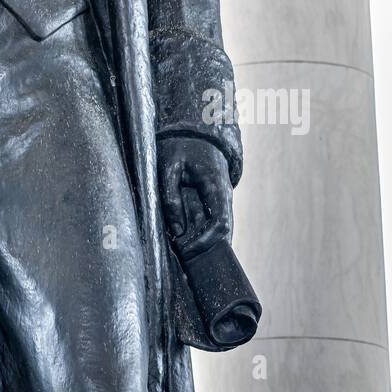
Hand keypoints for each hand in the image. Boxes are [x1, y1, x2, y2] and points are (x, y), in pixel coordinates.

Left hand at [157, 136, 231, 258]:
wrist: (194, 132)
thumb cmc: (179, 147)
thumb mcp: (167, 168)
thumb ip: (171, 198)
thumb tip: (178, 230)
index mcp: (216, 186)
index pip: (220, 222)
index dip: (206, 241)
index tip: (185, 249)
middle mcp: (224, 195)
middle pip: (225, 231)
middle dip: (206, 248)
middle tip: (183, 258)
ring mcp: (223, 198)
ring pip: (221, 229)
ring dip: (206, 243)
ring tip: (183, 253)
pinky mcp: (217, 200)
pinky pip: (215, 222)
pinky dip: (205, 235)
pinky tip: (189, 244)